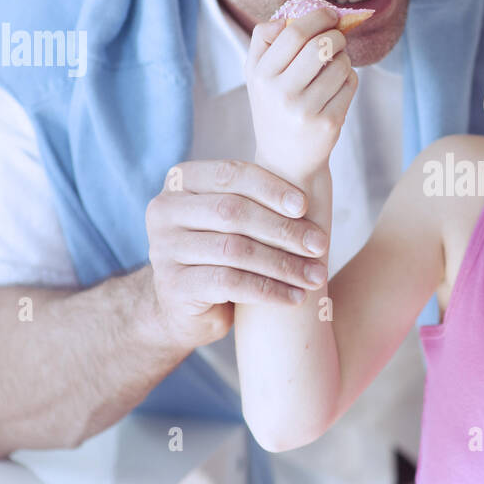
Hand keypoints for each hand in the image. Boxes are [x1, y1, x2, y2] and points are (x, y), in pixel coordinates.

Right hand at [143, 158, 329, 350]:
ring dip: (283, 264)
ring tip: (316, 275)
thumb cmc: (222, 254)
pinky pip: (230, 284)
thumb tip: (313, 185)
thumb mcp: (233, 219)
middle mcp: (164, 210)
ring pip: (234, 250)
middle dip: (283, 229)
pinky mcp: (173, 286)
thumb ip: (256, 198)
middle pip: (232, 212)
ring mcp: (163, 248)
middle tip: (320, 246)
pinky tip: (296, 297)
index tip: (305, 207)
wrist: (185, 309)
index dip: (270, 188)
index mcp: (180, 181)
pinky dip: (269, 290)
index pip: (230, 174)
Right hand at [246, 7, 358, 184]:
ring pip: (340, 64)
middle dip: (336, 35)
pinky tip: (337, 88)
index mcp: (260, 75)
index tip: (329, 14)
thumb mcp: (258, 76)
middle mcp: (280, 92)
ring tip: (335, 66)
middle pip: (320, 44)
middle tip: (338, 38)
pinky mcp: (328, 123)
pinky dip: (349, 79)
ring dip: (344, 58)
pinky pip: (350, 84)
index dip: (317, 17)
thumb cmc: (275, 108)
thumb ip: (268, 40)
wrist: (284, 163)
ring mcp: (305, 110)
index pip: (293, 32)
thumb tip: (299, 11)